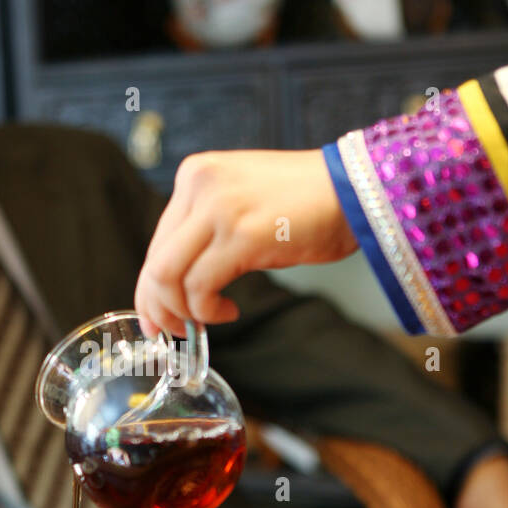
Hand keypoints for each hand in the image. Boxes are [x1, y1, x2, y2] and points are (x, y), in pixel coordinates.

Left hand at [134, 148, 356, 337]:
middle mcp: (199, 185)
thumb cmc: (307, 203)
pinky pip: (200, 287)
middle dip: (158, 307)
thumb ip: (208, 230)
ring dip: (182, 312)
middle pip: (156, 261)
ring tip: (206, 321)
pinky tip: (228, 311)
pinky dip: (207, 310)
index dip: (150, 288)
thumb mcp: (242, 205)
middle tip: (173, 332)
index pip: (157, 242)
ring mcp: (219, 208)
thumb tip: (180, 281)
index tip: (157, 317)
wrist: (356, 187)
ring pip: (168, 277)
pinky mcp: (241, 234)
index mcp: (195, 175)